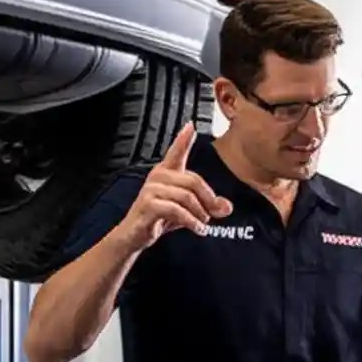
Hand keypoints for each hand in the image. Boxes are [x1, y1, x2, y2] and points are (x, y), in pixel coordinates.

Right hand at [116, 122, 231, 249]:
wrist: (134, 235)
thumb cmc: (159, 218)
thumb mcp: (188, 210)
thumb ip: (207, 205)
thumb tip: (227, 207)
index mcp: (166, 171)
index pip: (176, 151)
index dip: (183, 139)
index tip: (191, 125)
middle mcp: (158, 176)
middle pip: (193, 181)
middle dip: (208, 199)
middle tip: (215, 213)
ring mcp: (151, 189)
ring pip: (186, 197)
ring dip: (199, 214)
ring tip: (202, 223)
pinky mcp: (148, 205)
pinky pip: (177, 211)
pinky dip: (191, 221)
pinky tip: (198, 229)